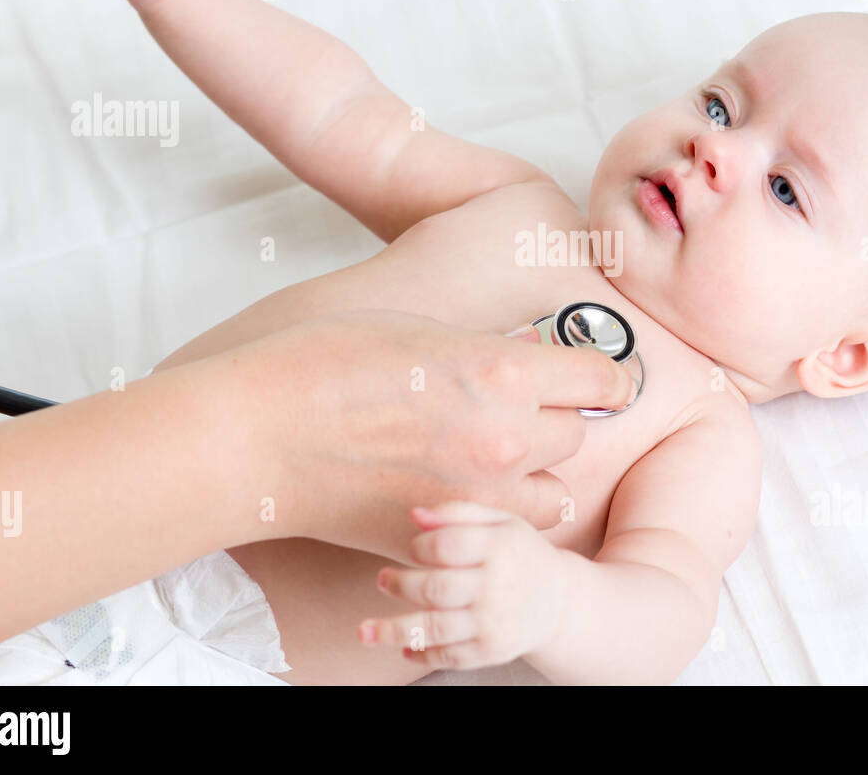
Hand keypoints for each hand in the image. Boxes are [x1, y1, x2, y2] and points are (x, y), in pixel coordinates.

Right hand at [223, 310, 635, 560]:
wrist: (262, 433)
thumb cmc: (329, 363)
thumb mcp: (423, 330)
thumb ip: (488, 351)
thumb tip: (527, 358)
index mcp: (505, 372)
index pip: (604, 377)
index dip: (600, 376)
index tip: (590, 379)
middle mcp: (506, 438)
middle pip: (576, 434)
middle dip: (553, 420)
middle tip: (514, 410)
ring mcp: (479, 496)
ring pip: (554, 491)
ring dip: (536, 475)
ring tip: (495, 458)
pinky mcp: (448, 535)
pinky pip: (506, 531)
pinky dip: (499, 516)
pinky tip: (464, 492)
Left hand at [359, 503, 567, 669]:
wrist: (556, 601)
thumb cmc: (518, 553)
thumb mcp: (500, 521)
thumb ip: (458, 512)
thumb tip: (414, 514)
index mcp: (501, 546)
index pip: (447, 545)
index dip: (420, 546)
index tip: (413, 549)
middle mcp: (498, 586)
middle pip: (435, 588)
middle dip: (401, 585)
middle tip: (383, 580)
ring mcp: (494, 623)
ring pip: (434, 629)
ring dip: (393, 630)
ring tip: (365, 631)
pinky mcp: (491, 651)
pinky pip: (448, 656)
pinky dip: (421, 654)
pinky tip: (404, 647)